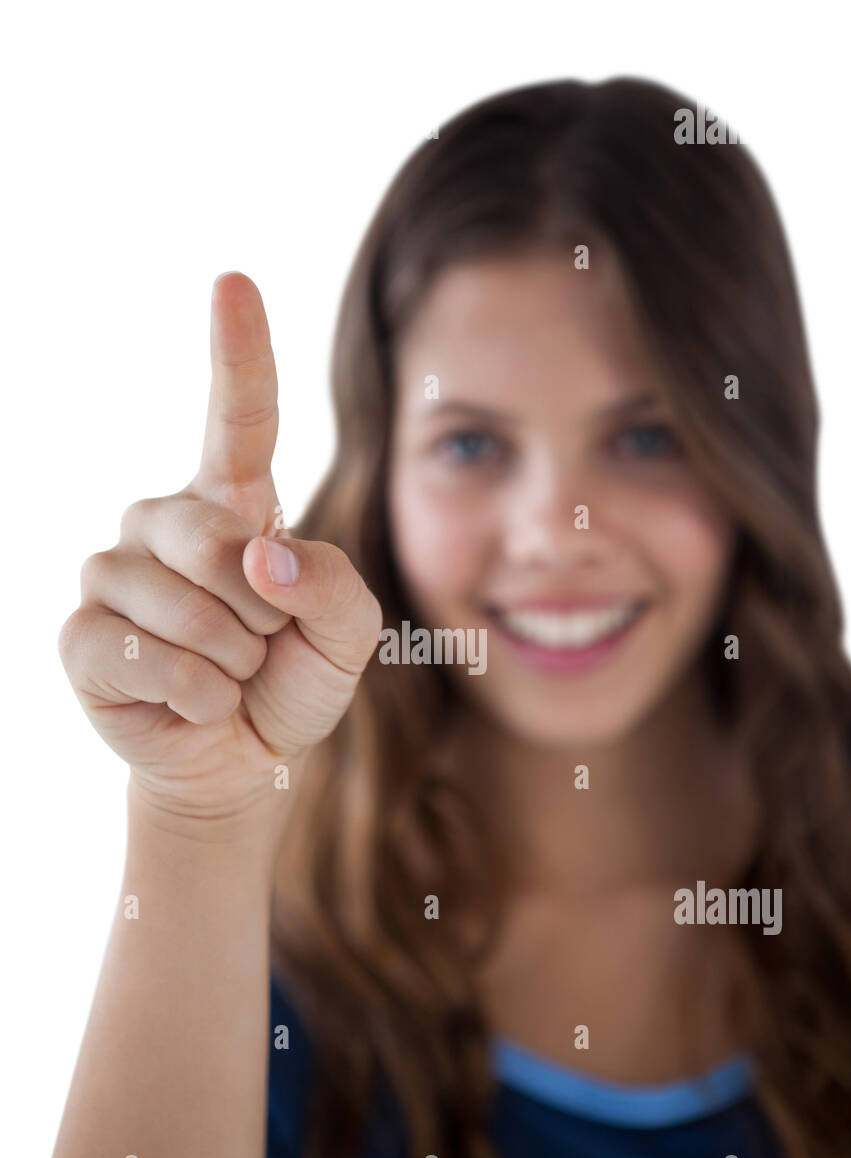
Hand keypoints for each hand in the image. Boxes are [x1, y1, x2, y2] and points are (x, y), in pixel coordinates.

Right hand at [58, 272, 381, 821]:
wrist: (244, 760)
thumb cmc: (291, 680)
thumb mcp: (348, 634)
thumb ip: (332, 584)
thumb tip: (259, 557)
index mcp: (230, 503)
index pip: (236, 416)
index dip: (237, 351)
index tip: (233, 282)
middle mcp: (161, 523)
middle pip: (218, 539)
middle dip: (264, 615)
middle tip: (259, 645)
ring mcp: (112, 574)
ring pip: (186, 606)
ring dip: (232, 660)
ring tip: (226, 676)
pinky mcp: (82, 636)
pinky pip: (146, 655)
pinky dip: (194, 693)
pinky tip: (194, 702)